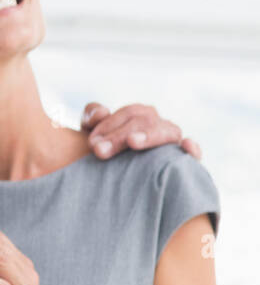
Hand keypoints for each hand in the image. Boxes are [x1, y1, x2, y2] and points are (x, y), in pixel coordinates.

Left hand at [81, 102, 201, 160]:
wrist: (110, 171)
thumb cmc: (103, 147)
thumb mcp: (93, 131)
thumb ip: (91, 116)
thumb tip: (102, 113)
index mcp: (139, 115)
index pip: (130, 113)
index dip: (110, 124)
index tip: (92, 142)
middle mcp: (158, 124)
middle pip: (145, 122)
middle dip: (120, 135)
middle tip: (99, 150)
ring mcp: (171, 141)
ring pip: (168, 132)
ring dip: (149, 136)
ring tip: (132, 142)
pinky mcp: (183, 160)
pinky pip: (194, 153)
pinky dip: (193, 148)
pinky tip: (187, 147)